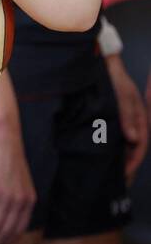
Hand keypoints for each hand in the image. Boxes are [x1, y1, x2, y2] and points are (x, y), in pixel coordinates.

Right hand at [0, 120, 34, 243]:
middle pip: (5, 232)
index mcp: (28, 201)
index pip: (18, 230)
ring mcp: (7, 198)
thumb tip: (4, 209)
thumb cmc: (5, 154)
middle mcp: (20, 203)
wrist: (3, 137)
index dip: (5, 241)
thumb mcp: (16, 179)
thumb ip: (14, 196)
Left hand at [107, 53, 147, 183]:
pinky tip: (104, 154)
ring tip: (111, 172)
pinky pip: (115, 136)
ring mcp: (125, 120)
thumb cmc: (115, 78)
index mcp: (141, 118)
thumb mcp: (123, 96)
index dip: (134, 161)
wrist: (103, 63)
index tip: (125, 174)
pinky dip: (112, 146)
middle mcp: (135, 121)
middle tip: (117, 179)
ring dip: (120, 157)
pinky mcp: (114, 118)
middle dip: (127, 164)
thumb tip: (133, 139)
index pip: (140, 144)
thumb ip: (128, 117)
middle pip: (133, 147)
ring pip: (125, 143)